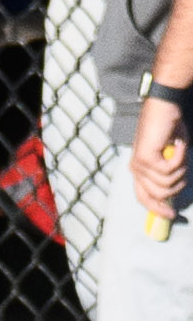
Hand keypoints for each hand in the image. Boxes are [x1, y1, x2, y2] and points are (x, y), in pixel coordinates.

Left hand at [133, 94, 187, 225]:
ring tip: (180, 151)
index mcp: (139, 170)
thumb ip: (170, 173)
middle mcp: (136, 169)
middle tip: (184, 167)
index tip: (172, 215)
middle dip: (176, 186)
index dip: (157, 209)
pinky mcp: (146, 158)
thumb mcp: (171, 155)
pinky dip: (180, 157)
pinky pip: (170, 169)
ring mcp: (139, 164)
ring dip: (181, 169)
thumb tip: (174, 193)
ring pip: (166, 183)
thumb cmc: (170, 127)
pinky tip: (178, 143)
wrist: (164, 105)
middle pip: (157, 195)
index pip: (144, 198)